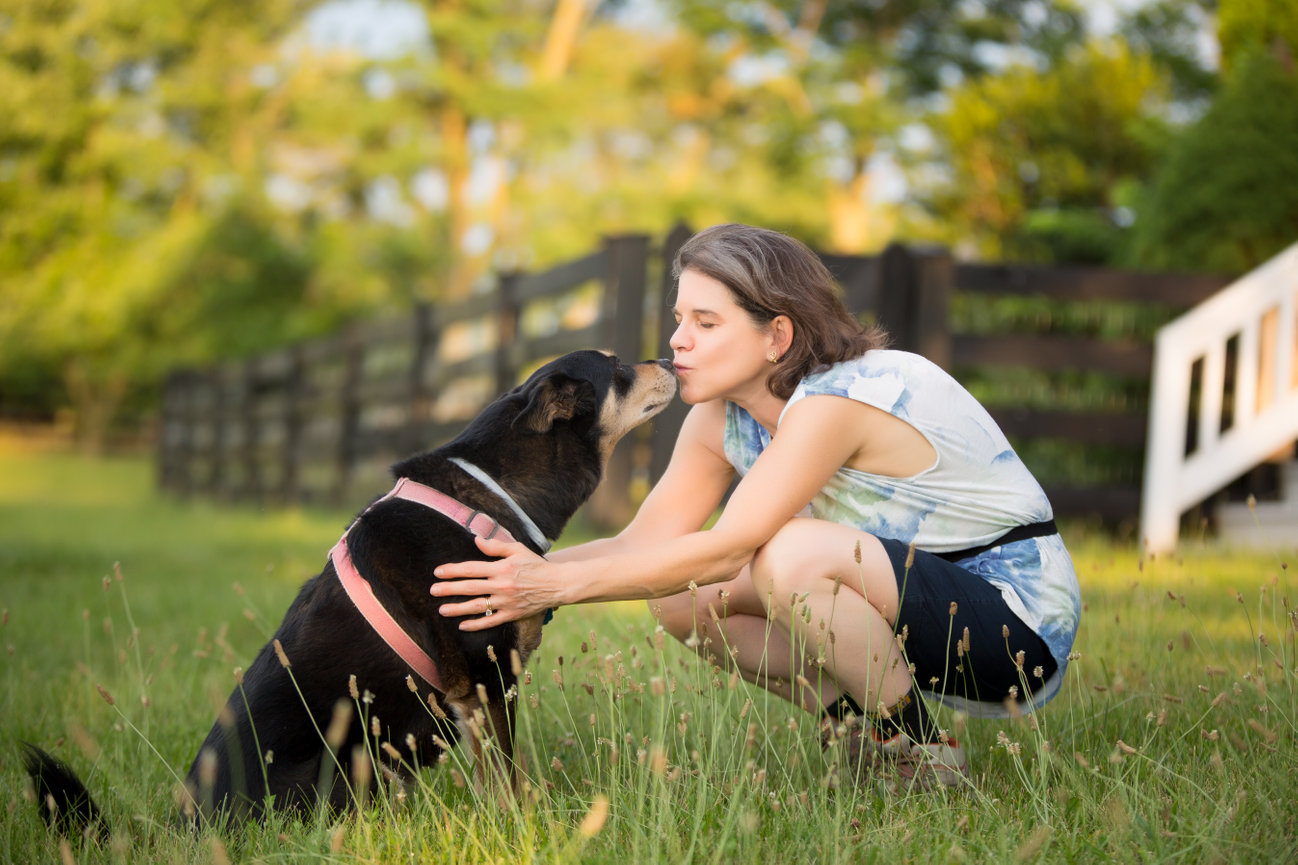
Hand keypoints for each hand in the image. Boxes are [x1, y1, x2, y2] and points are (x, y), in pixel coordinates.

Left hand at [430, 535, 560, 630]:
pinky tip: (462, 626)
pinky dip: (476, 624)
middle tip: (433, 590)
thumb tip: (476, 540)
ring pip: (477, 606)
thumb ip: (496, 546)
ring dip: (458, 609)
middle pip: (470, 588)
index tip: (438, 572)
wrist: (557, 584)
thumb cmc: (536, 564)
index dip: (453, 570)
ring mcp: (506, 602)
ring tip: (441, 610)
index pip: (471, 569)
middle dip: (449, 589)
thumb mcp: (518, 549)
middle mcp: (502, 586)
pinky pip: (491, 621)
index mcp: (501, 568)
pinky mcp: (512, 614)